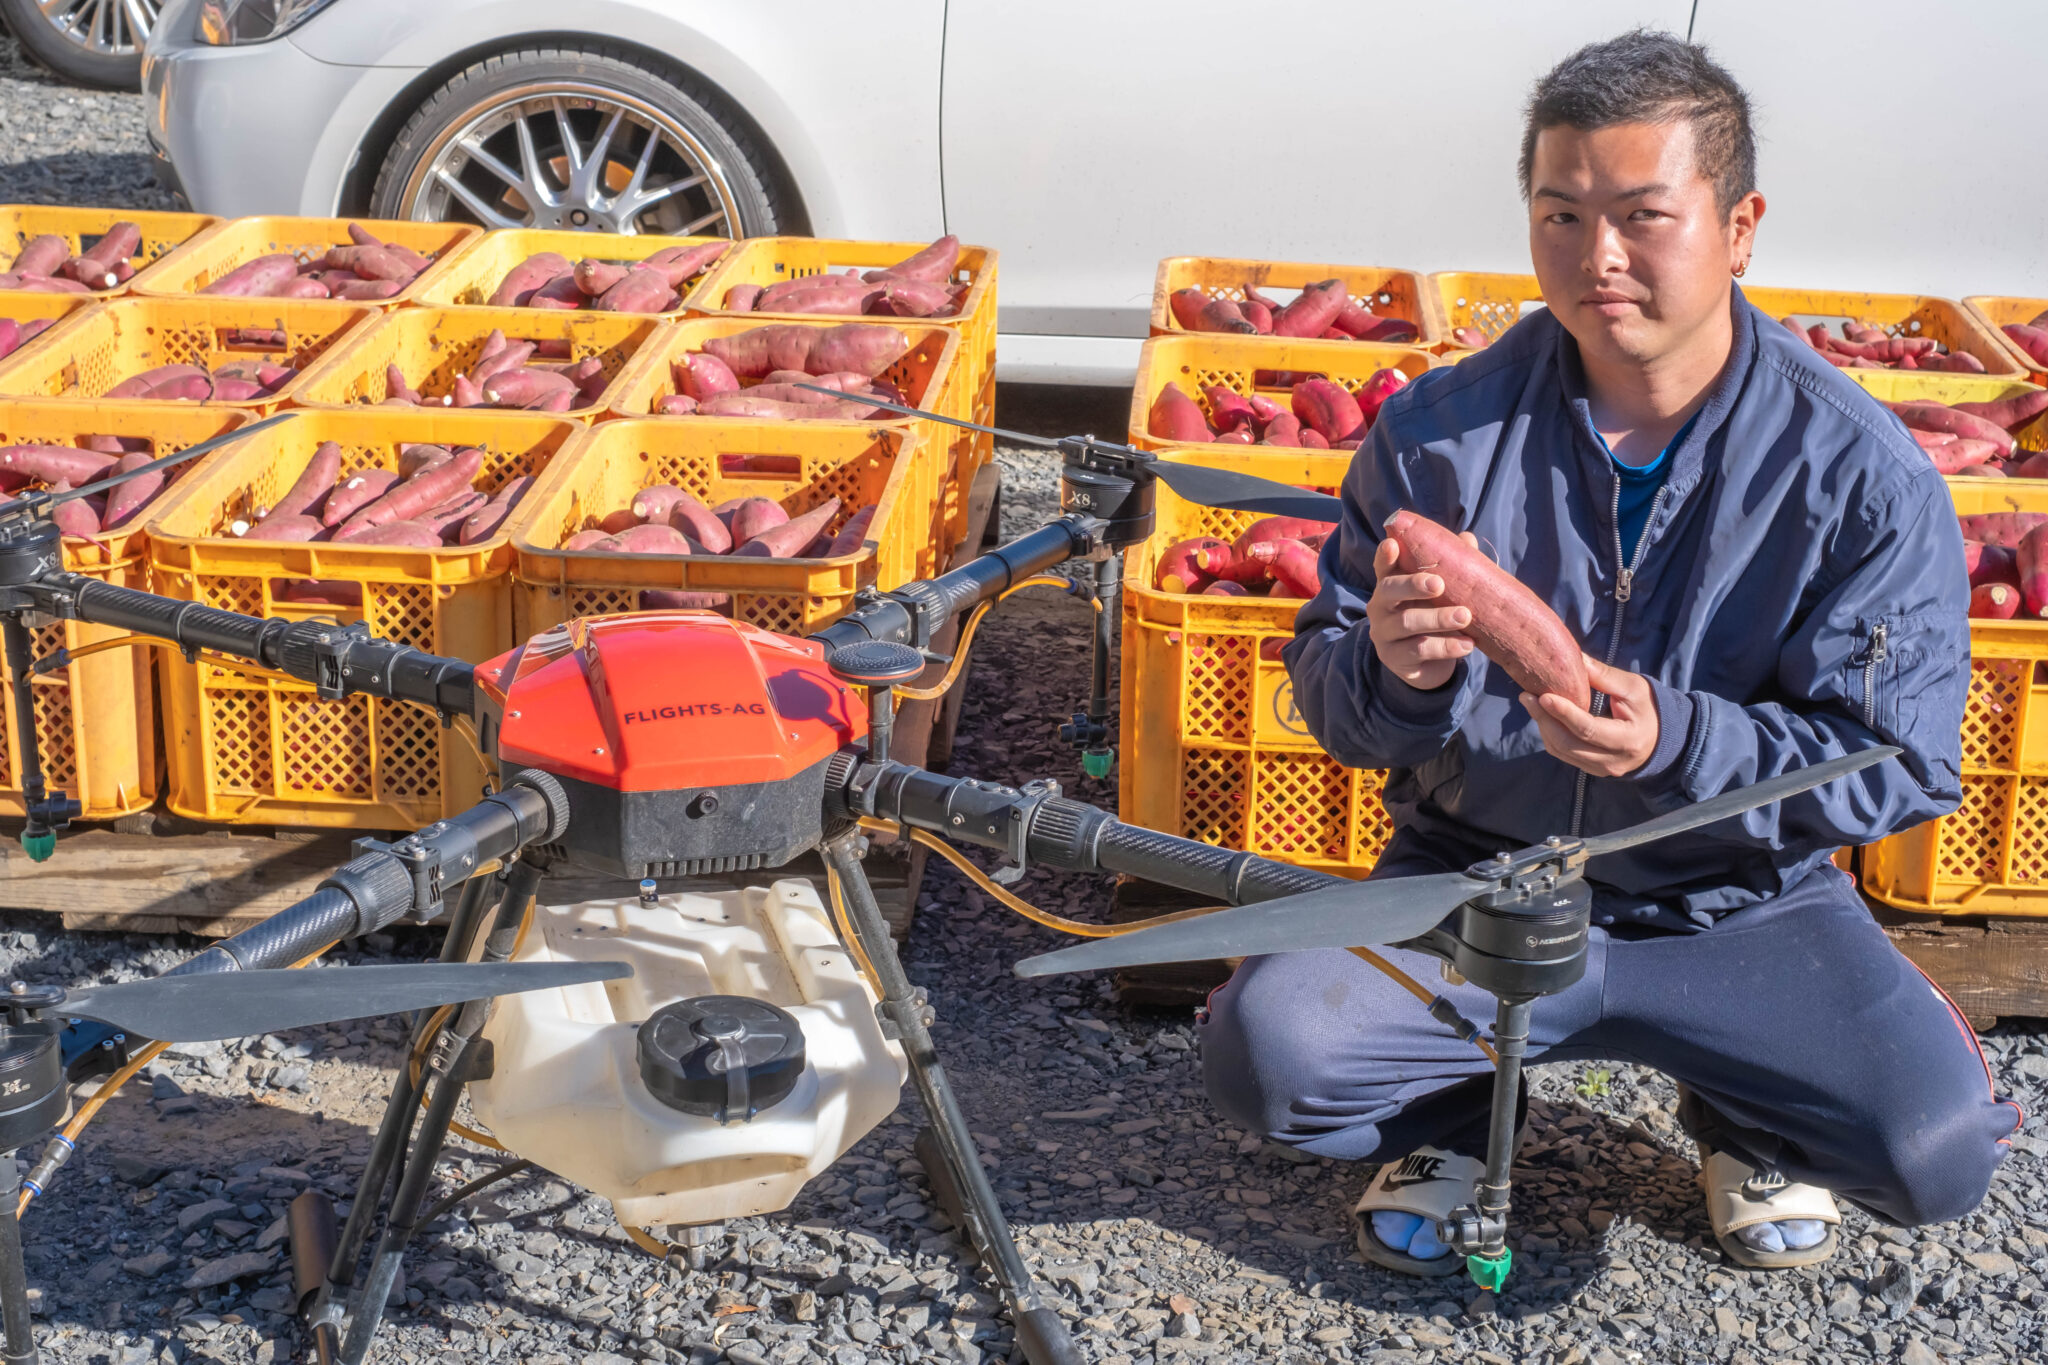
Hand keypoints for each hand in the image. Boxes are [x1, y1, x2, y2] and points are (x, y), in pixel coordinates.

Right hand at [1367, 533, 1479, 691]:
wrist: (1428, 665)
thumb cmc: (1432, 617)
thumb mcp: (1440, 594)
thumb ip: (1451, 567)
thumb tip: (1468, 539)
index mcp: (1390, 586)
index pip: (1383, 567)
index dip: (1385, 556)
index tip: (1392, 544)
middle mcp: (1380, 607)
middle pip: (1389, 591)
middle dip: (1413, 585)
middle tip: (1439, 584)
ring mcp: (1384, 634)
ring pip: (1407, 622)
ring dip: (1438, 618)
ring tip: (1465, 616)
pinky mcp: (1394, 658)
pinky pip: (1419, 650)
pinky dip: (1446, 646)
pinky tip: (1467, 645)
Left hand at [1520, 655, 1660, 777]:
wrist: (1661, 737)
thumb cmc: (1650, 708)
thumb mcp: (1634, 688)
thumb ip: (1605, 676)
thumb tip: (1576, 659)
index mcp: (1627, 740)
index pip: (1588, 729)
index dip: (1564, 713)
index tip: (1543, 696)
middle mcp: (1612, 761)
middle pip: (1568, 744)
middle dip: (1544, 719)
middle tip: (1527, 696)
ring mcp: (1600, 769)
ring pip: (1561, 751)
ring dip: (1543, 726)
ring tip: (1531, 702)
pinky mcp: (1591, 769)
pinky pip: (1564, 754)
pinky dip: (1550, 735)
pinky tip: (1544, 716)